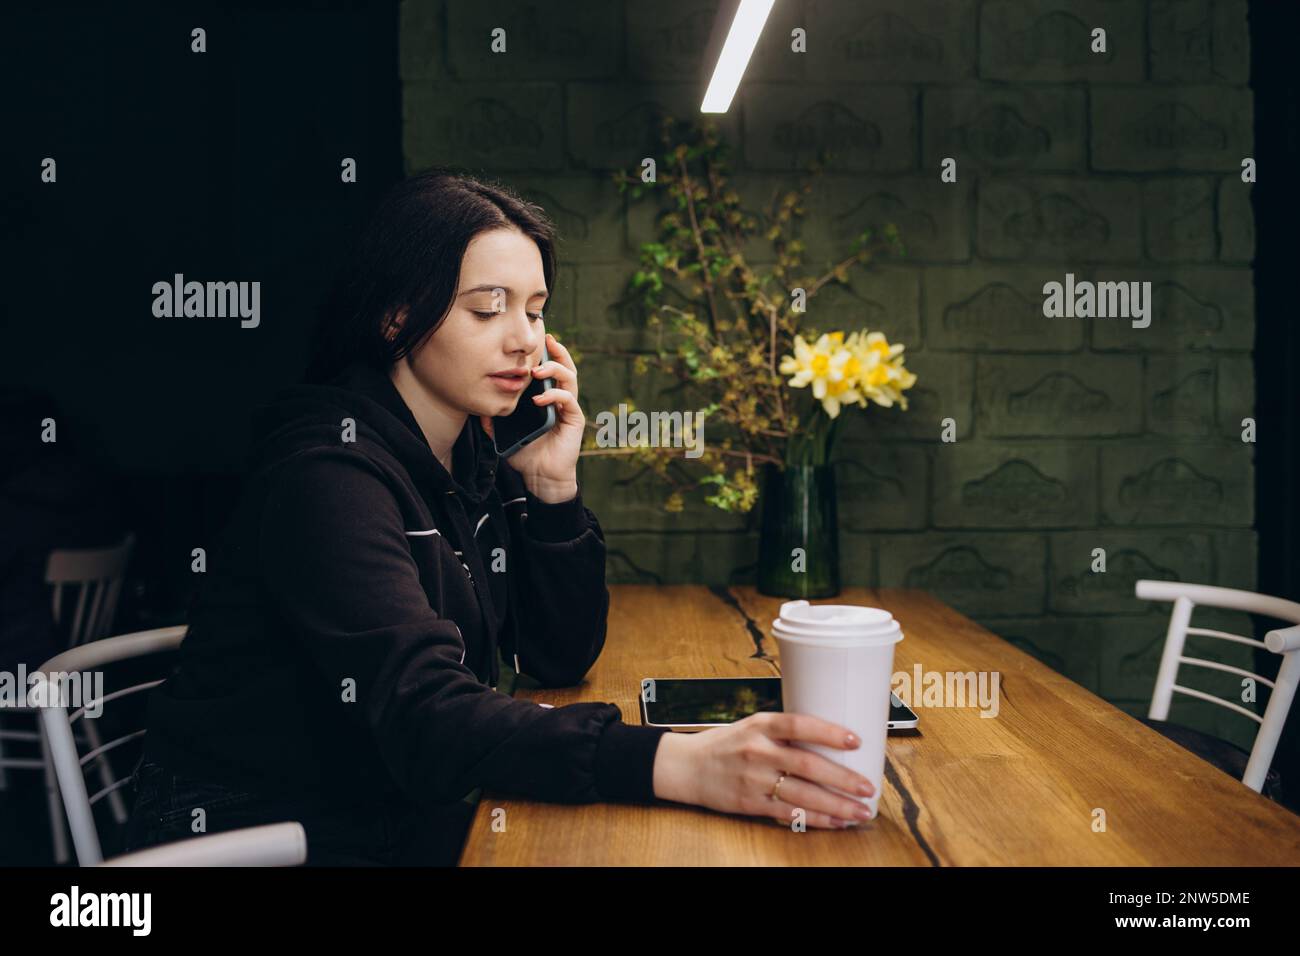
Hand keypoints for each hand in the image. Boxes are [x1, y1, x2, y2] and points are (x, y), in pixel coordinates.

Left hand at [480, 332, 582, 502]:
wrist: (540, 477)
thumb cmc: (526, 454)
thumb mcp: (505, 433)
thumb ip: (494, 421)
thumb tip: (478, 408)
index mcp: (548, 398)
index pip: (552, 370)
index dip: (549, 353)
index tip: (540, 339)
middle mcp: (561, 400)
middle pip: (566, 368)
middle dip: (557, 353)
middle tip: (544, 344)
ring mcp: (569, 409)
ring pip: (570, 379)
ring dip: (555, 369)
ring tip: (538, 371)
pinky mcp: (574, 420)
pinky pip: (568, 400)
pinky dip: (554, 395)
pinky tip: (539, 399)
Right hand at [652, 712, 876, 828]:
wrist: (687, 766)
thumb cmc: (725, 744)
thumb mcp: (752, 726)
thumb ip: (784, 732)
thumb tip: (831, 737)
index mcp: (760, 725)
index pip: (798, 724)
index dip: (828, 732)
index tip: (855, 740)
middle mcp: (757, 751)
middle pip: (807, 764)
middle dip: (842, 778)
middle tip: (868, 786)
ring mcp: (753, 779)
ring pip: (802, 794)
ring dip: (836, 804)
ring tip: (860, 810)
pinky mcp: (750, 803)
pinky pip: (788, 814)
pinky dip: (815, 819)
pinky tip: (835, 821)